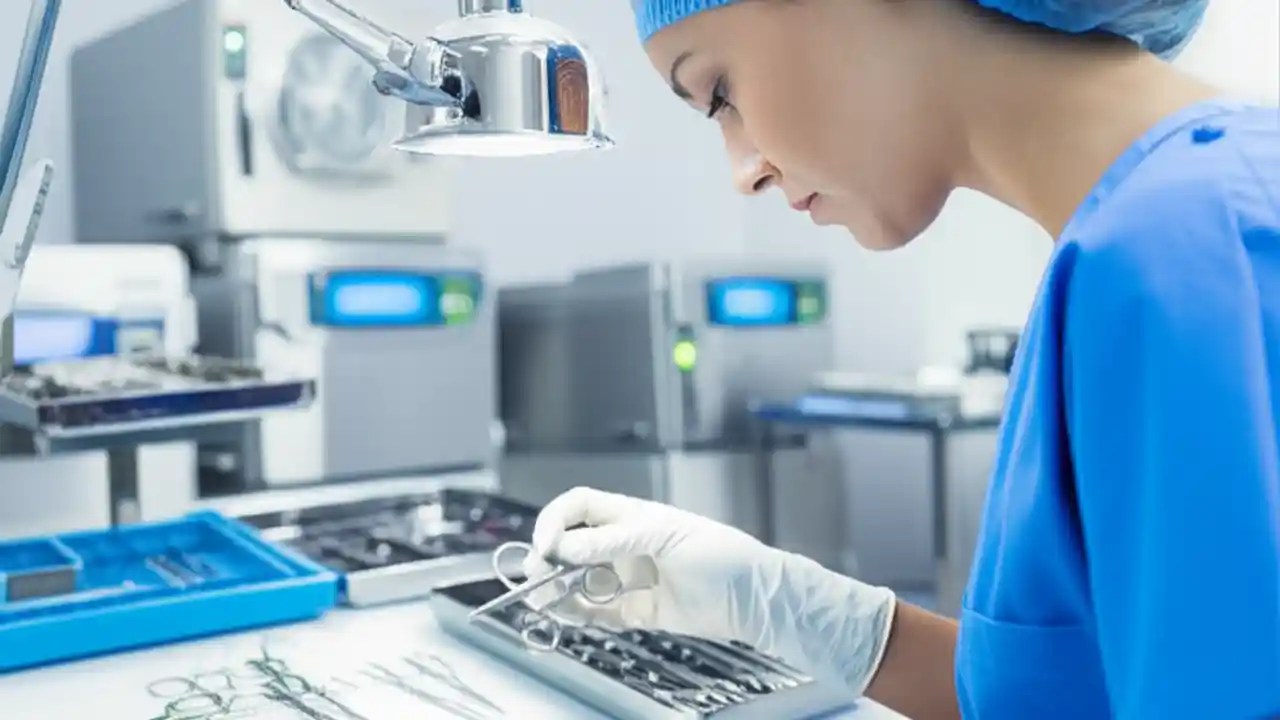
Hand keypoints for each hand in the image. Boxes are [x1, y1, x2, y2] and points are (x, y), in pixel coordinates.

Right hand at [523, 487, 898, 693]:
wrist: (755, 598)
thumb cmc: (722, 554)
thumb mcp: (666, 536)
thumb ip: (614, 542)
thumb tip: (567, 547)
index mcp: (632, 516)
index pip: (580, 507)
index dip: (555, 520)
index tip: (545, 543)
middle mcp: (625, 545)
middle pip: (572, 546)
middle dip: (549, 558)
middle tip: (536, 576)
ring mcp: (629, 578)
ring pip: (580, 581)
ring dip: (558, 589)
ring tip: (546, 600)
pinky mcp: (637, 611)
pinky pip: (597, 612)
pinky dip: (578, 614)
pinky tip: (566, 614)